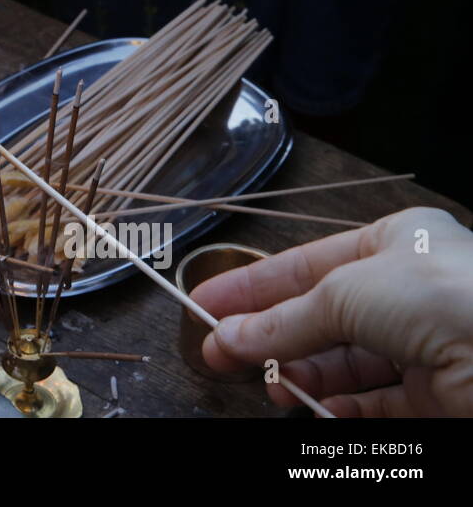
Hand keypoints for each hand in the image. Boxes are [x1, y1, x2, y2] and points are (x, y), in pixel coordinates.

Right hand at [193, 207, 472, 416]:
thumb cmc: (445, 297)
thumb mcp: (342, 294)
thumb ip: (281, 322)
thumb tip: (228, 336)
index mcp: (395, 243)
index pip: (305, 266)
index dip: (253, 286)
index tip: (207, 305)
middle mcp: (411, 290)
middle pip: (322, 318)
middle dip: (272, 338)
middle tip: (222, 354)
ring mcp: (426, 343)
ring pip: (345, 363)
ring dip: (302, 375)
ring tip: (270, 386)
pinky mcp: (439, 393)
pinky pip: (379, 401)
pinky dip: (344, 408)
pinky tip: (316, 409)